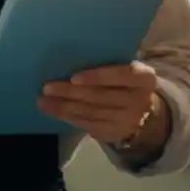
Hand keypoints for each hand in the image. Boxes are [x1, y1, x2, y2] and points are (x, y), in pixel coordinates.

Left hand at [38, 61, 158, 144]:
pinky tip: (55, 111)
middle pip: (100, 97)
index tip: (74, 78)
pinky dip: (69, 118)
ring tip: (43, 101)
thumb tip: (69, 56)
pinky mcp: (115, 134)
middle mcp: (139, 101)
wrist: (145, 110)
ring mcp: (128, 121)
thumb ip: (108, 62)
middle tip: (47, 88)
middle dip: (71, 93)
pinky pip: (88, 125)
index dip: (97, 77)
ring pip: (91, 113)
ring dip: (64, 107)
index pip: (120, 75)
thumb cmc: (126, 79)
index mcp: (144, 78)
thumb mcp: (126, 67)